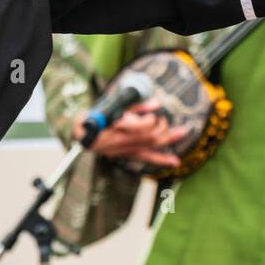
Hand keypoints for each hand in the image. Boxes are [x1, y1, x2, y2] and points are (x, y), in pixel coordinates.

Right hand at [71, 98, 189, 169]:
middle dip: (165, 131)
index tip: (154, 116)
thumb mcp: (114, 106)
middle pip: (149, 138)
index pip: (139, 128)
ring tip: (183, 133)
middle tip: (174, 124)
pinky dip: (160, 160)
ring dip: (168, 140)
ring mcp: (123, 150)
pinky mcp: (125, 155)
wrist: (81, 134)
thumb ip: (137, 106)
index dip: (150, 122)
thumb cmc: (97, 116)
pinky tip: (174, 161)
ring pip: (150, 147)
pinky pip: (145, 158)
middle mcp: (121, 141)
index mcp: (116, 127)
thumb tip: (157, 103)